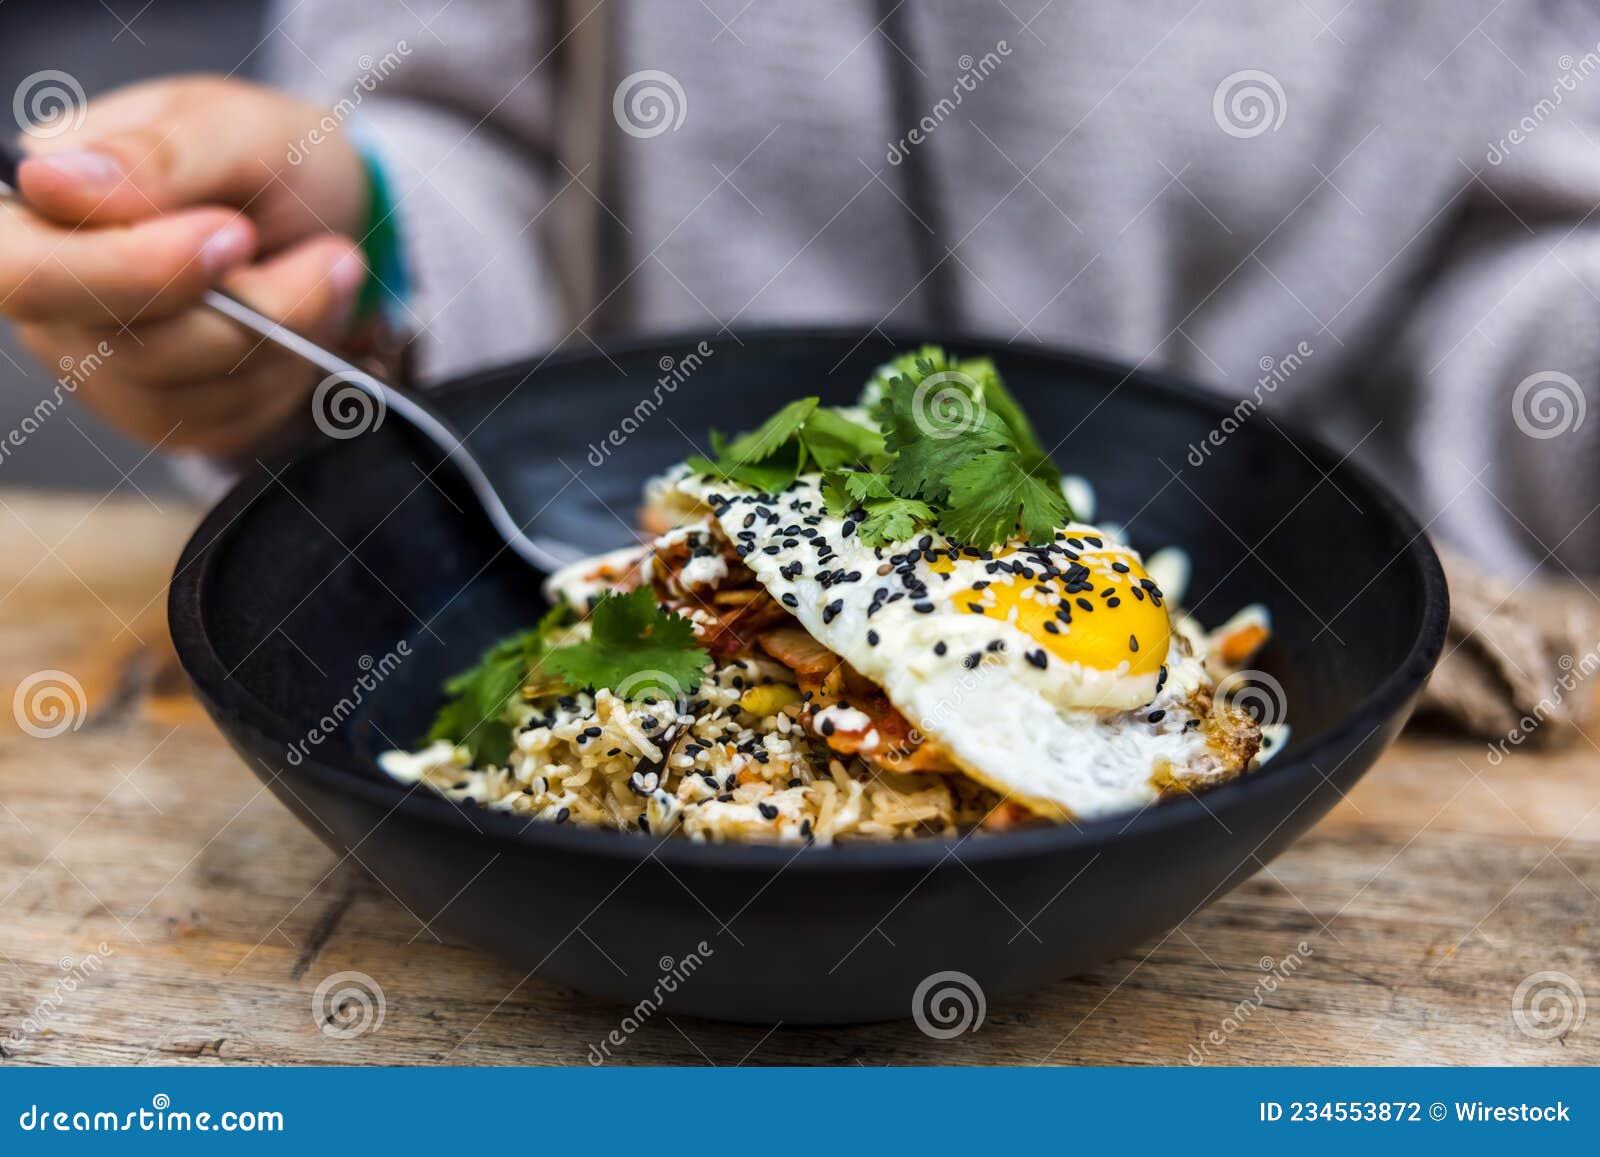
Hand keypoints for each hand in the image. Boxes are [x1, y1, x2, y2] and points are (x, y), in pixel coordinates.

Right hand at [2, 75, 372, 457]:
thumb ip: (152, 155)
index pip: (23, 273)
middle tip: (329, 254)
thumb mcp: (230, 127)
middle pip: (126, 348)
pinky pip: (229, 420)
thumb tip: (47, 181)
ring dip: (288, 335)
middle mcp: (54, 301)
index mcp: (35, 210)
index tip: (232, 235)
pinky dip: (289, 369)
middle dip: (251, 306)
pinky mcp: (168, 414)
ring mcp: (106, 368)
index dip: (126, 271)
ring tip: (333, 266)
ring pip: (191, 393)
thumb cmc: (267, 159)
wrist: (329, 219)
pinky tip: (310, 316)